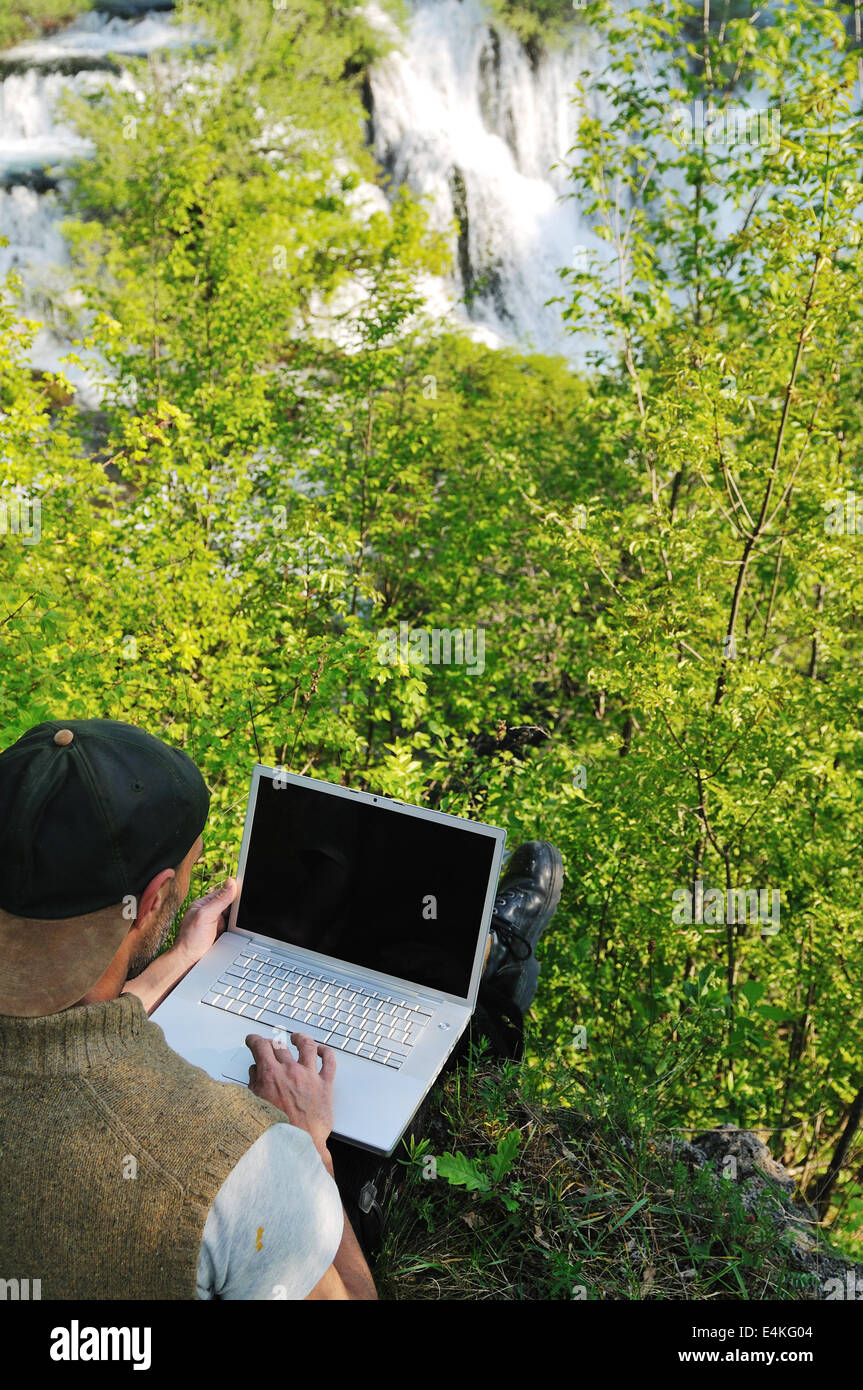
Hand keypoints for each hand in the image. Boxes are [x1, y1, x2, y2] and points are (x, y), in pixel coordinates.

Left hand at [173, 877, 236, 966]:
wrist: (189, 963)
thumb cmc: (190, 940)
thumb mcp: (205, 916)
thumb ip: (219, 900)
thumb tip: (231, 882)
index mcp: (204, 904)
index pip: (224, 892)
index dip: (236, 892)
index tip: (247, 892)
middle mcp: (211, 913)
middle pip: (231, 905)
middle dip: (238, 910)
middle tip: (236, 917)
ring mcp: (217, 925)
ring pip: (235, 918)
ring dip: (239, 921)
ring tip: (233, 928)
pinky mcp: (223, 935)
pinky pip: (235, 929)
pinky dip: (239, 930)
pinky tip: (238, 933)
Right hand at [245, 1032, 335, 1159]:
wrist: (294, 1146)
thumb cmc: (274, 1131)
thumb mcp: (253, 1105)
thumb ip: (253, 1085)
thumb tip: (255, 1072)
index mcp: (270, 1075)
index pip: (260, 1046)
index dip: (255, 1040)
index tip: (253, 1040)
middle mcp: (290, 1071)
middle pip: (280, 1046)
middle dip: (272, 1042)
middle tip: (269, 1044)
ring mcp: (309, 1076)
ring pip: (307, 1046)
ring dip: (301, 1038)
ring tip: (297, 1037)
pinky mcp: (325, 1085)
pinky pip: (329, 1062)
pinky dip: (326, 1052)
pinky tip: (322, 1051)